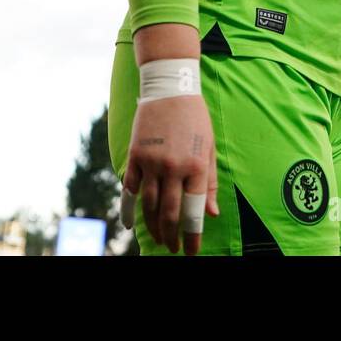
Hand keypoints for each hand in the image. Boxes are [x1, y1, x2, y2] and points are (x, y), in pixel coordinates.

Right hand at [120, 93, 218, 254]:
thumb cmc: (196, 119)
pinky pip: (130, 189)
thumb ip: (209, 182)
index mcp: (196, 166)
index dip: (192, 235)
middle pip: (169, 213)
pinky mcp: (135, 156)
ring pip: (148, 204)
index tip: (191, 251)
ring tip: (159, 239)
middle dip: (171, 236)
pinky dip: (129, 208)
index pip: (194, 210)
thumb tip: (211, 213)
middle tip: (173, 248)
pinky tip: (131, 223)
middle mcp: (174, 167)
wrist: (171, 89)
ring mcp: (152, 162)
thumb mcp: (210, 147)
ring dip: (152, 226)